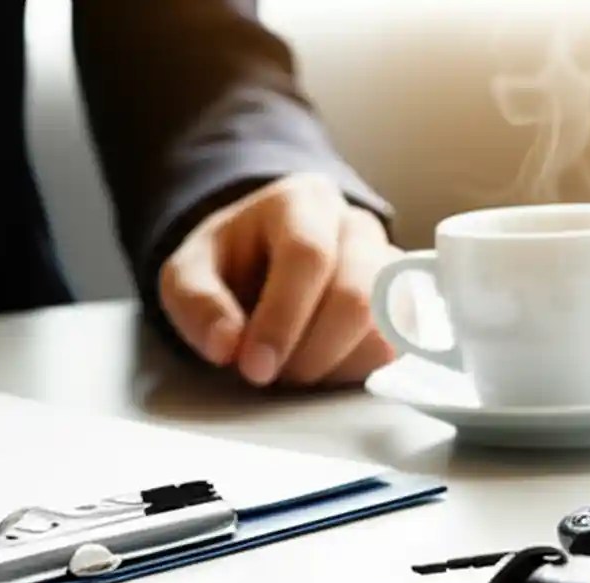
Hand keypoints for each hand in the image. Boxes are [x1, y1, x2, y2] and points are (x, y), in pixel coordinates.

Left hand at [158, 173, 401, 386]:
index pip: (309, 256)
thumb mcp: (187, 272)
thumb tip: (227, 344)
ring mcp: (387, 266)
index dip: (282, 318)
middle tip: (268, 373)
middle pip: (357, 296)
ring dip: (330, 366)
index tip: (254, 365)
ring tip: (289, 363)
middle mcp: (356, 227)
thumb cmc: (229, 263)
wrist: (261, 260)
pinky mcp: (402, 306)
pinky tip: (318, 363)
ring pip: (382, 329)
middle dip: (308, 353)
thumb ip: (197, 302)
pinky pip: (394, 350)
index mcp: (301, 203)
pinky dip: (352, 371)